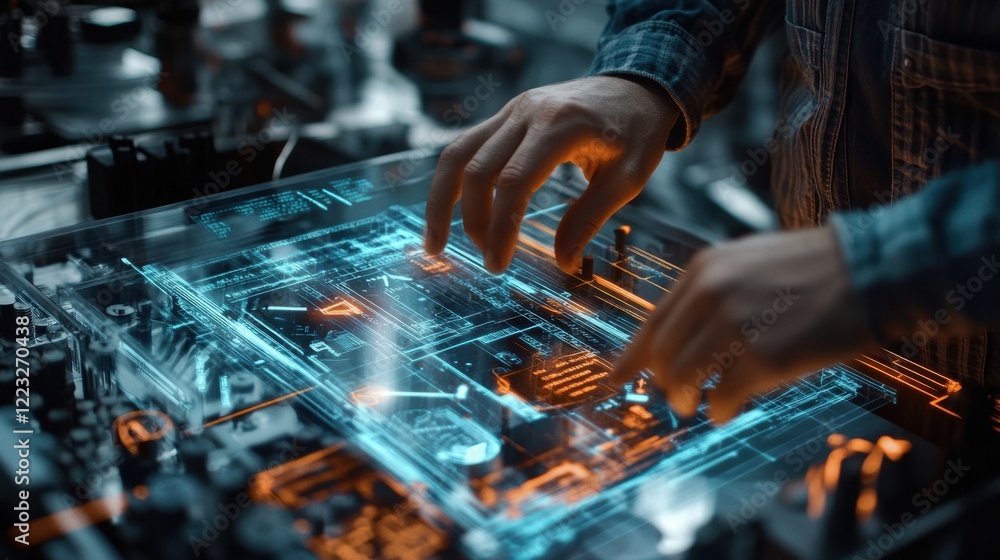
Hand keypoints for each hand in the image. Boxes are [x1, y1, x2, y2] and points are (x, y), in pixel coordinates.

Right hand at [424, 75, 679, 273]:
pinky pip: (465, 148)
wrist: (635, 85)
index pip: (514, 181)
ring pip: (457, 154)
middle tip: (490, 263)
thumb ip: (591, 218)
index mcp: (561, 125)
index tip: (498, 265)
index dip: (500, 228)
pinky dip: (451, 183)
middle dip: (474, 222)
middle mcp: (527, 111)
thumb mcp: (629, 177)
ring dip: (441, 202)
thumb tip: (563, 263)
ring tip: (436, 245)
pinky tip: (449, 214)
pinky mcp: (504, 116)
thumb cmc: (637, 131)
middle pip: (477, 170)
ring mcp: (511, 110)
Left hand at [611, 225, 876, 422]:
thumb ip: (712, 293)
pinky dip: (721, 411)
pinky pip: (722, 398)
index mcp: (704, 270)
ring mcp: (734, 325)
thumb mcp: (749, 262)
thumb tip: (681, 337)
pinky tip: (729, 410)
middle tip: (678, 398)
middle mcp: (710, 294)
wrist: (872, 271)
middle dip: (663, 384)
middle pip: (659, 356)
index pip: (650, 323)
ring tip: (703, 404)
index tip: (613, 381)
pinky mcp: (762, 357)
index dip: (629, 359)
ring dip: (688, 400)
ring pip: (681, 380)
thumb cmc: (817, 270)